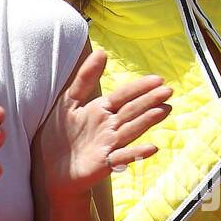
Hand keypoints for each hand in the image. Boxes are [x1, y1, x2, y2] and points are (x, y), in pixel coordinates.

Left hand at [39, 49, 168, 198]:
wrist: (52, 169)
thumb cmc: (60, 135)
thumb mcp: (68, 103)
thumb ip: (84, 79)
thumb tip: (102, 51)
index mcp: (101, 110)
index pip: (124, 96)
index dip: (139, 88)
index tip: (158, 79)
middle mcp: (109, 126)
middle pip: (132, 111)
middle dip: (149, 101)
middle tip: (168, 91)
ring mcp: (109, 145)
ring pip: (130, 130)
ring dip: (146, 121)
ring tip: (163, 111)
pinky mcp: (104, 163)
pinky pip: (122, 157)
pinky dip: (135, 154)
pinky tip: (152, 148)